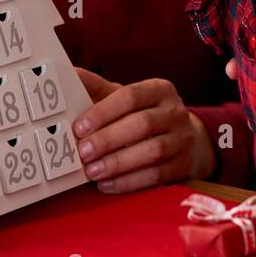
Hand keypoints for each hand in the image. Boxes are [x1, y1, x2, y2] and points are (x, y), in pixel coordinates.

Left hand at [72, 67, 216, 192]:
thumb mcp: (126, 99)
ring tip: (92, 171)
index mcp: (159, 90)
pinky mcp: (183, 165)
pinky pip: (156, 175)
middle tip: (82, 152)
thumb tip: (69, 72)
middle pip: (142, 124)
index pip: (131, 96)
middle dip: (108, 139)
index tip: (79, 127)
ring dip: (118, 163)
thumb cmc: (144, 116)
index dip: (103, 112)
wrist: (185, 140)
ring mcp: (183, 139)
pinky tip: (106, 184)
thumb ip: (98, 88)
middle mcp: (175, 112)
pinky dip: (128, 181)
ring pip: (152, 150)